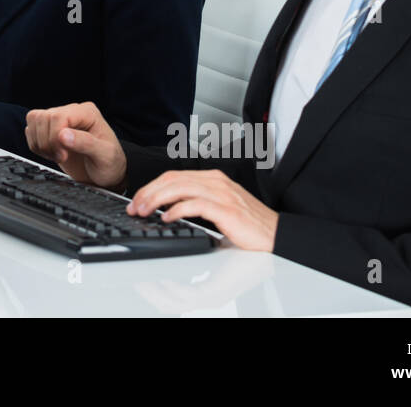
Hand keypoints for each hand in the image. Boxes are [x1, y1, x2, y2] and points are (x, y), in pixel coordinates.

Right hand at [24, 102, 126, 188]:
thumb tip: (62, 135)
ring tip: (57, 156)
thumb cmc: (110, 163)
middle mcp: (72, 112)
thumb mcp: (105, 155)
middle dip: (47, 142)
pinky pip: (30, 130)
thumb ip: (86, 143)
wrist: (105, 174)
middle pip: (43, 117)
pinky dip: (36, 145)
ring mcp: (59, 120)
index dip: (55, 137)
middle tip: (61, 157)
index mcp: (87, 112)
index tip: (64, 156)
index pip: (58, 116)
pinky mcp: (49, 130)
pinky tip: (51, 154)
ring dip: (40, 143)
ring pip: (34, 120)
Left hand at [129, 170, 277, 251]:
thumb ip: (196, 202)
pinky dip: (177, 209)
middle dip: (148, 192)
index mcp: (212, 178)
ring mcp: (222, 193)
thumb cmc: (248, 224)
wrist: (276, 234)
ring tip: (144, 211)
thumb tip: (167, 207)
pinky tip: (166, 217)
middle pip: (172, 180)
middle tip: (134, 206)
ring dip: (157, 200)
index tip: (137, 200)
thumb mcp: (217, 208)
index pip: (173, 176)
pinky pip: (196, 204)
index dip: (151, 187)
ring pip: (180, 188)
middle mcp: (215, 181)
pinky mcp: (227, 209)